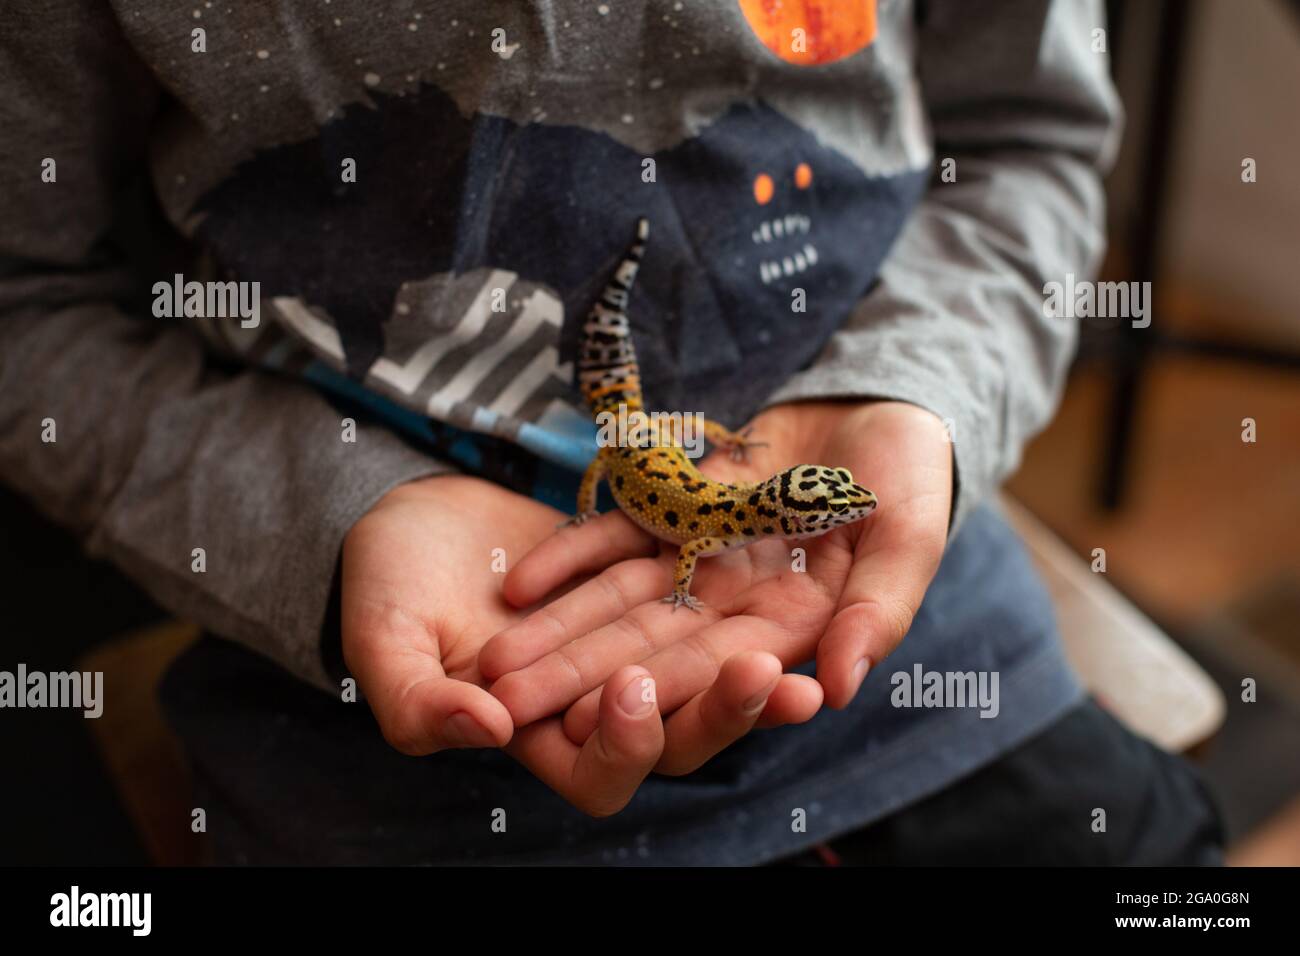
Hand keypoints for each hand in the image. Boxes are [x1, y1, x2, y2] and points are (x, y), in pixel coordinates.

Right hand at [341, 474, 811, 814]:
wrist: (410, 514)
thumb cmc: (384, 589)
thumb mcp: (385, 646)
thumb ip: (420, 701)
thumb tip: (486, 730)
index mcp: (535, 736)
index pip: (598, 774)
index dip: (623, 746)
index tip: (629, 688)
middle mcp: (593, 702)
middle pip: (675, 735)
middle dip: (722, 714)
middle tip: (771, 681)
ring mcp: (626, 644)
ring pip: (701, 677)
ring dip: (750, 673)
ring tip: (801, 662)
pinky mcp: (646, 588)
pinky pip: (703, 607)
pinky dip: (739, 603)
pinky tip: (787, 584)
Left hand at [481, 400, 952, 743]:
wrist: (877, 403)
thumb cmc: (910, 474)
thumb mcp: (911, 536)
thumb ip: (879, 610)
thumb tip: (840, 687)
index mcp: (793, 625)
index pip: (716, 668)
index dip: (655, 692)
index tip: (590, 719)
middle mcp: (734, 605)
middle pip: (648, 647)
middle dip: (578, 675)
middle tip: (508, 700)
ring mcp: (697, 559)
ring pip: (617, 602)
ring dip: (557, 630)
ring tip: (493, 658)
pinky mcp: (673, 512)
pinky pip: (614, 540)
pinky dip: (569, 557)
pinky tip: (517, 583)